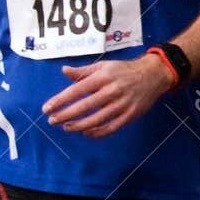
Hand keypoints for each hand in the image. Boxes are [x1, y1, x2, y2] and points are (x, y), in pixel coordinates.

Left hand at [42, 53, 171, 136]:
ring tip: (66, 127)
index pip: (77, 90)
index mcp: (103, 77)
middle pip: (84, 107)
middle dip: (65, 115)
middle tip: (52, 120)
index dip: (60, 100)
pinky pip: (111, 128)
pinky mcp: (130, 115)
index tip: (47, 108)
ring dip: (78, 126)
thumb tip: (64, 71)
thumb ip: (83, 71)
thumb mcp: (103, 66)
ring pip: (96, 120)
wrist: (153, 75)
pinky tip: (86, 132)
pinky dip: (97, 132)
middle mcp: (112, 90)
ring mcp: (122, 104)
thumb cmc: (123, 70)